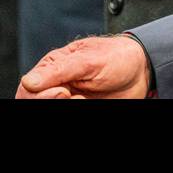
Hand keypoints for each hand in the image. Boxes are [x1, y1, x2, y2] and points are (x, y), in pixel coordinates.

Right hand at [16, 35, 151, 98]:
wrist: (143, 71)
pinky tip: (88, 101)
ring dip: (67, 107)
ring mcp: (68, 99)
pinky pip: (70, 114)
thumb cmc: (117, 57)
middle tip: (74, 97)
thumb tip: (28, 80)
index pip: (28, 90)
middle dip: (52, 103)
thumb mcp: (88, 60)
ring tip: (84, 100)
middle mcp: (55, 85)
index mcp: (52, 67)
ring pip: (52, 110)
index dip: (41, 96)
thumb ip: (59, 70)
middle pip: (36, 103)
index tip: (63, 92)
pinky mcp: (80, 108)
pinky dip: (78, 109)